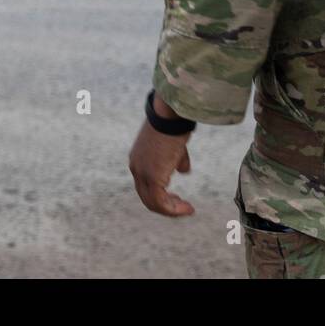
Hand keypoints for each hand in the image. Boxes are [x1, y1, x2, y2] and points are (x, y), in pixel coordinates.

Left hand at [128, 95, 194, 216]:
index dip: (161, 195)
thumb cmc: (174, 125)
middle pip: (147, 197)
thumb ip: (176, 160)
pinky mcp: (152, 176)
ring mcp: (142, 173)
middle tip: (182, 207)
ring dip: (172, 210)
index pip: (145, 186)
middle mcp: (136, 168)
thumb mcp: (174, 146)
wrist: (170, 115)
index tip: (177, 198)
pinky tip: (188, 207)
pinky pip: (160, 202)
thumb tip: (183, 171)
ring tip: (187, 209)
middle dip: (166, 206)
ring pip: (153, 203)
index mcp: (138, 160)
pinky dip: (174, 209)